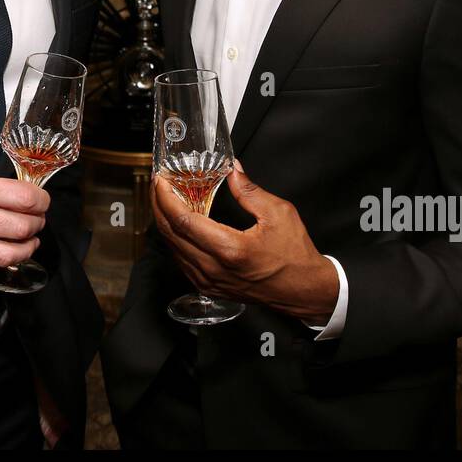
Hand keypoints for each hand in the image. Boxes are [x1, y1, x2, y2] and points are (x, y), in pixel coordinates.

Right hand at [0, 163, 47, 273]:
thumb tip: (15, 196)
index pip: (25, 199)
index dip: (41, 201)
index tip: (42, 201)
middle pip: (22, 228)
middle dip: (37, 224)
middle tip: (37, 220)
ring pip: (9, 255)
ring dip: (27, 248)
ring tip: (29, 241)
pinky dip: (2, 261)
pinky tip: (5, 253)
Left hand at [152, 164, 338, 324]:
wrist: (302, 290)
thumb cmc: (294, 256)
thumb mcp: (278, 214)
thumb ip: (250, 191)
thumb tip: (232, 170)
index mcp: (229, 249)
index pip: (183, 220)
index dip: (166, 198)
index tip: (161, 181)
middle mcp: (214, 269)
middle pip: (171, 234)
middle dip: (159, 206)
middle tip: (158, 185)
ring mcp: (209, 281)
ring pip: (173, 249)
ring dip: (165, 223)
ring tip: (166, 200)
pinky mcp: (209, 287)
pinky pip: (182, 261)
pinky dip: (176, 240)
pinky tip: (180, 224)